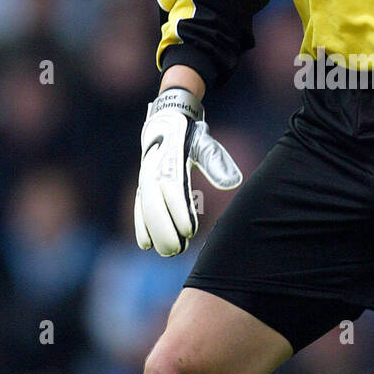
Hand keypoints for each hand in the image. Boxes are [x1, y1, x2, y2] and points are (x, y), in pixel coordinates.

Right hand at [134, 88, 241, 255]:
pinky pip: (139, 208)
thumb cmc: (191, 136)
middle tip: (178, 250)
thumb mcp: (204, 144)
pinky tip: (147, 244)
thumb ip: (215, 163)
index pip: (173, 192)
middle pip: (155, 206)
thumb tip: (234, 183)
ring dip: (155, 233)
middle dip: (165, 230)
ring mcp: (146, 180)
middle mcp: (154, 171)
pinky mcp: (143, 186)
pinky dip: (141, 226)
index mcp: (170, 161)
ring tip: (167, 252)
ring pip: (146, 210)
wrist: (167, 121)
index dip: (180, 213)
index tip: (190, 232)